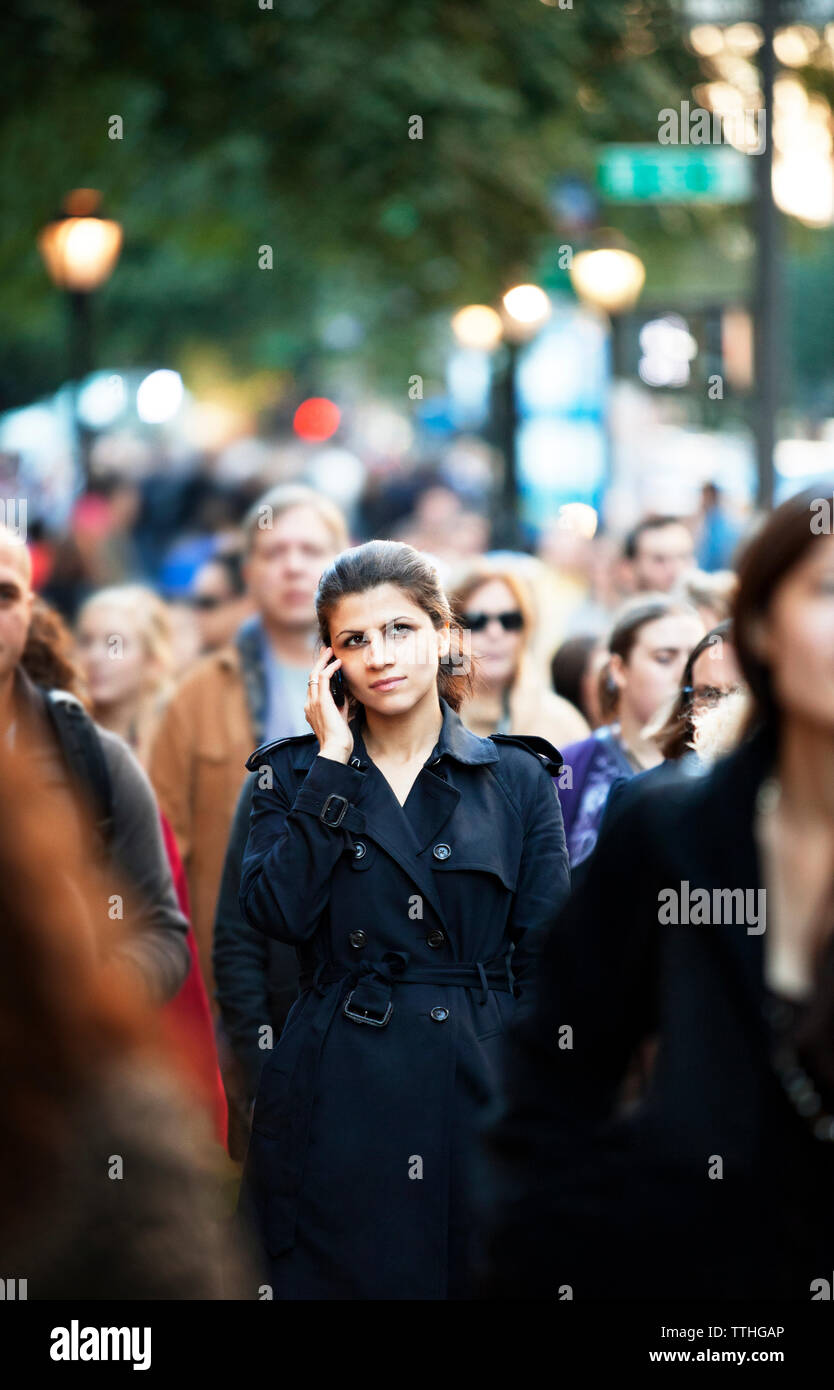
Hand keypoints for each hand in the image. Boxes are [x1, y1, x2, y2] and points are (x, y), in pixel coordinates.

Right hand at [305, 646, 352, 763]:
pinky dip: (330, 668)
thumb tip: (346, 696)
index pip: (314, 686)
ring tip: (331, 651)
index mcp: (311, 709)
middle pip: (311, 677)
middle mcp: (309, 704)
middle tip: (326, 650)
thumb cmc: (339, 739)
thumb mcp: (339, 719)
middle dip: (319, 662)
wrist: (335, 750)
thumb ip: (340, 706)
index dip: (319, 672)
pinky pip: (323, 678)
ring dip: (323, 661)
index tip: (328, 663)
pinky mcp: (321, 701)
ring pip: (315, 674)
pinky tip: (337, 663)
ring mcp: (313, 702)